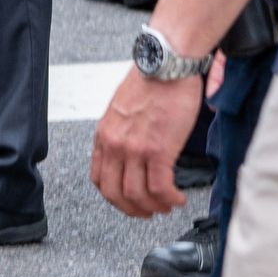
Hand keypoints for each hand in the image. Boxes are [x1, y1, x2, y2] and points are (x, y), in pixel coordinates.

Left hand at [90, 67, 203, 217]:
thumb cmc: (152, 81)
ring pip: (137, 196)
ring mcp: (134, 150)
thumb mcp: (123, 109)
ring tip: (167, 206)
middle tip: (148, 212)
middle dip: (132, 209)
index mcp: (104, 136)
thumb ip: (122, 131)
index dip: (114, 197)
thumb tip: (132, 148)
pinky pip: (160, 188)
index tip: (128, 201)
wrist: (166, 64)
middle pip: (115, 194)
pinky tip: (178, 199)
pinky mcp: (158, 150)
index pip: (99, 179)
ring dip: (154, 207)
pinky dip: (169, 199)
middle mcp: (115, 145)